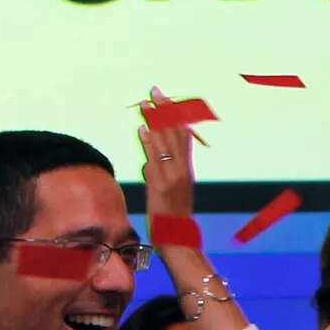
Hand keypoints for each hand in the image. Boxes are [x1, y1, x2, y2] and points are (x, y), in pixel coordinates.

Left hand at [138, 87, 194, 222]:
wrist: (177, 238)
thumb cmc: (173, 219)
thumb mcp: (174, 193)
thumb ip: (163, 176)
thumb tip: (149, 165)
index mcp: (186, 170)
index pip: (183, 136)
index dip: (175, 117)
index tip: (167, 101)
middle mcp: (182, 170)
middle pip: (174, 133)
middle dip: (165, 111)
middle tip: (156, 91)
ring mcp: (172, 176)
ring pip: (165, 142)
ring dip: (154, 121)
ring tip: (146, 103)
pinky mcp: (161, 184)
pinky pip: (155, 159)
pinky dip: (149, 143)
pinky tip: (143, 129)